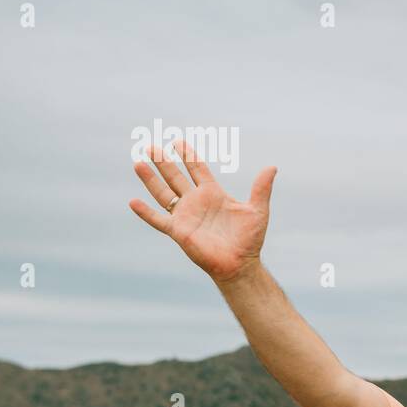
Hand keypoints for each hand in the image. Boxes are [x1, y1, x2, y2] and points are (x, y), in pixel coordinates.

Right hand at [128, 140, 276, 283]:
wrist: (240, 264)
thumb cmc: (249, 239)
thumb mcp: (257, 210)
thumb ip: (261, 189)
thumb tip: (272, 167)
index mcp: (213, 194)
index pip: (197, 169)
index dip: (188, 155)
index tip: (178, 141)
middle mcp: (196, 202)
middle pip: (176, 177)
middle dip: (164, 162)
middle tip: (151, 146)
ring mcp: (185, 216)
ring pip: (163, 194)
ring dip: (150, 180)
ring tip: (138, 163)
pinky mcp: (179, 231)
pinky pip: (159, 220)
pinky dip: (146, 212)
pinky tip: (133, 202)